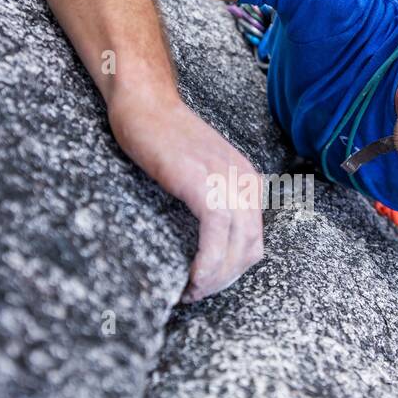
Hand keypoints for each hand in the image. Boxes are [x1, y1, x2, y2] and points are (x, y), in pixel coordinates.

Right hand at [108, 87, 263, 302]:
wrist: (145, 103)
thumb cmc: (162, 138)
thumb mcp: (197, 172)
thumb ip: (209, 200)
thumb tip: (205, 242)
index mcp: (247, 182)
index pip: (253, 242)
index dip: (231, 271)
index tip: (204, 285)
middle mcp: (245, 182)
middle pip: (248, 251)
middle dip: (223, 281)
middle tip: (194, 294)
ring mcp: (227, 182)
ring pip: (236, 249)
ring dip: (214, 279)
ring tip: (190, 291)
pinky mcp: (205, 184)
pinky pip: (217, 236)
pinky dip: (206, 264)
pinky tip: (190, 278)